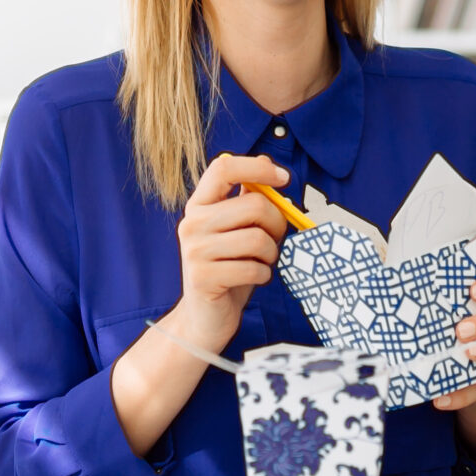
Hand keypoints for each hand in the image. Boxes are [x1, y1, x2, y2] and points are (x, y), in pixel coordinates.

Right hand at [172, 154, 290, 349]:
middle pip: (254, 205)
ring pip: (258, 239)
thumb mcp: (237, 229)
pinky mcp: (203, 277)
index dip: (257, 168)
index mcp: (199, 205)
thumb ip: (247, 197)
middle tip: (274, 240)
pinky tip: (253, 278)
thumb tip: (265, 160)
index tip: (283, 178)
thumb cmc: (228, 269)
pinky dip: (263, 275)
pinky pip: (253, 269)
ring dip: (271, 254)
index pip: (224, 168)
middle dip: (277, 224)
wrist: (205, 316)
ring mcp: (194, 251)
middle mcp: (192, 223)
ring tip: (261, 262)